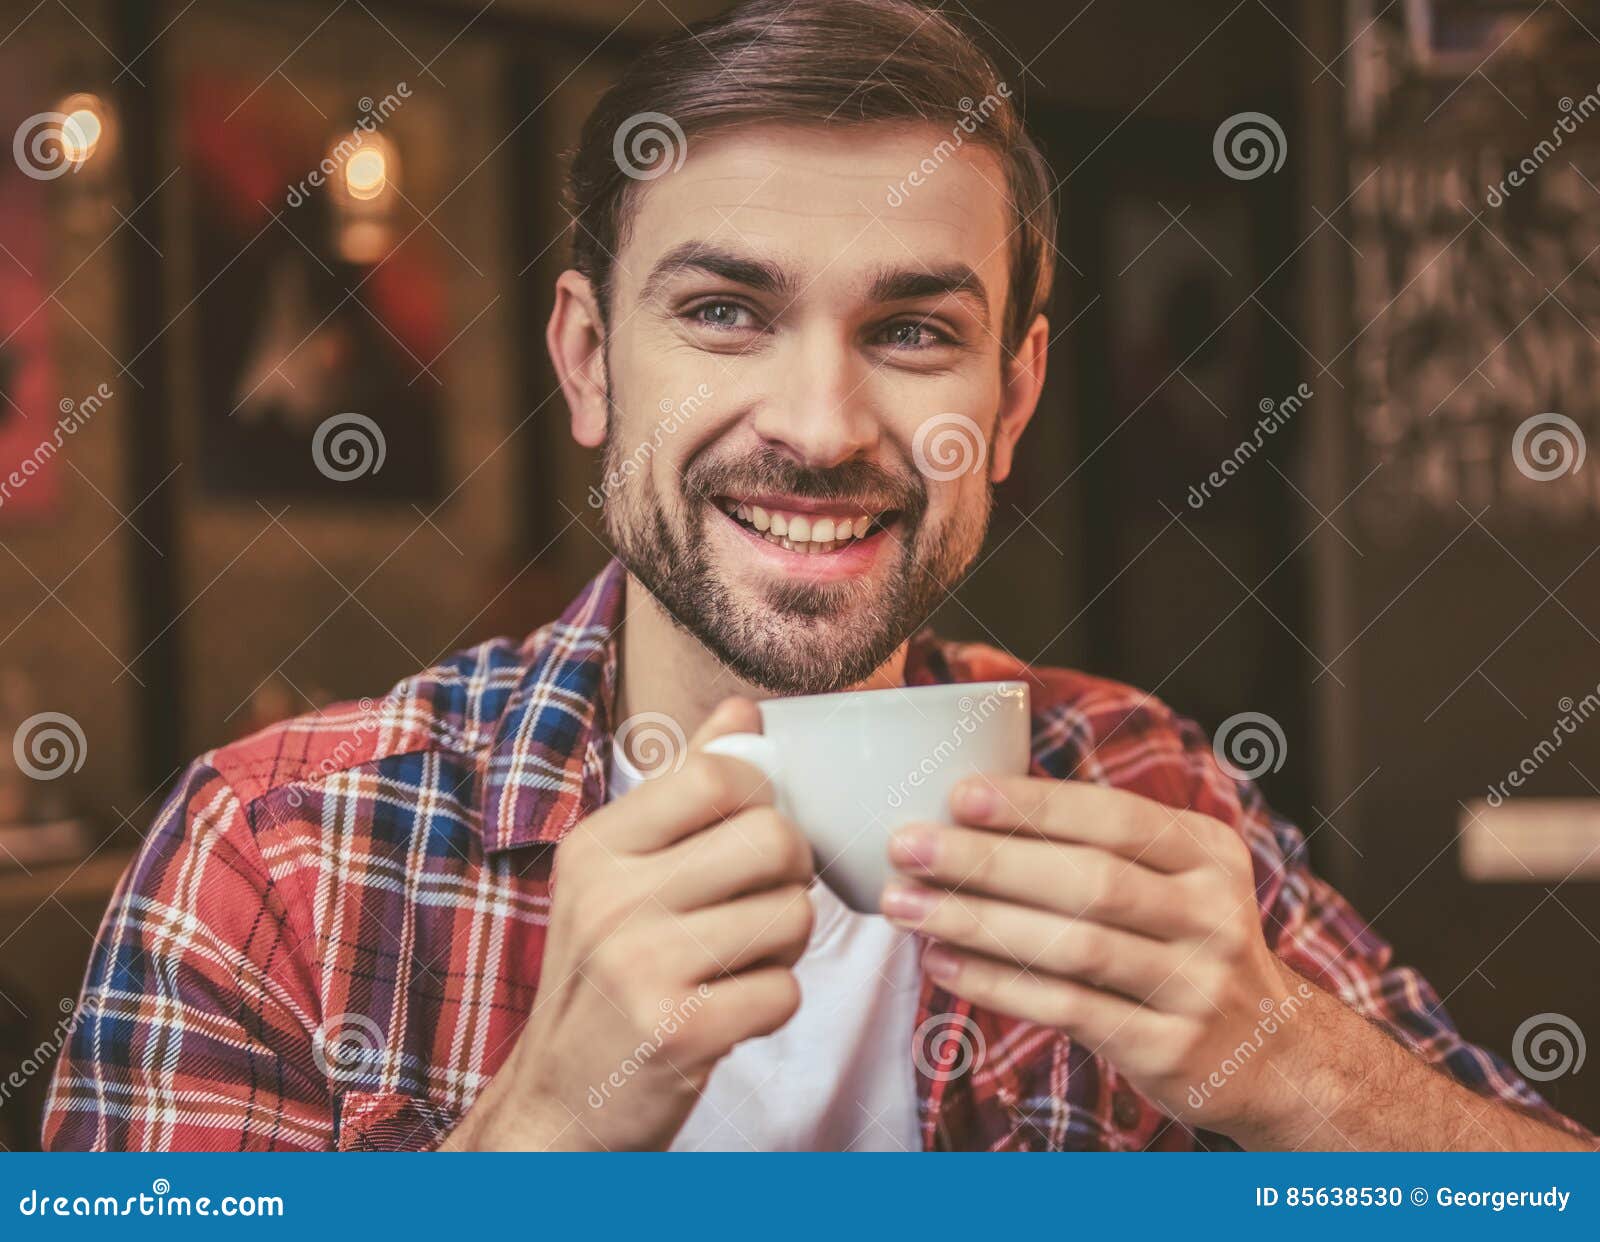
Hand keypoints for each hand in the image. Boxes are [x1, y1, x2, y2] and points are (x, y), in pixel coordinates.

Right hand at [445, 698, 812, 1150]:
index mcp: (598, 846)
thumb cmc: (605, 976)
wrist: (560, 1100)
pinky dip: (774, 1004)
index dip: (763, 799)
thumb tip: (742, 709)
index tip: (751, 833)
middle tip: (761, 901)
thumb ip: (684, 789)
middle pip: (774, 838)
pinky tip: (732, 1010)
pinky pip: (785, 991)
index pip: (719, 773)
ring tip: (742, 961)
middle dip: (791, 874)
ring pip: (792, 914)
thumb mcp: (620, 874)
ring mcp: (643, 966)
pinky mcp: (680, 1032)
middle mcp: (612, 897)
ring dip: (787, 945)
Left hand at [880, 774, 1302, 1135]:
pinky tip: (942, 963)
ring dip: (977, 922)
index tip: (959, 794)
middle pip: (1090, 881)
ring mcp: (1196, 986)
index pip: (1116, 817)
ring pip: (1073, 947)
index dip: (1036, 805)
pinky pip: (1067, 1008)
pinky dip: (997, 984)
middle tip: (907, 846)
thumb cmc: (1184, 943)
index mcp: (1208, 853)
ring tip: (905, 905)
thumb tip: (973, 796)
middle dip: (988, 861)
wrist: (1271, 1054)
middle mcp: (1212, 915)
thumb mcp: (1176, 879)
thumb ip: (1101, 842)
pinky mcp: (1169, 1049)